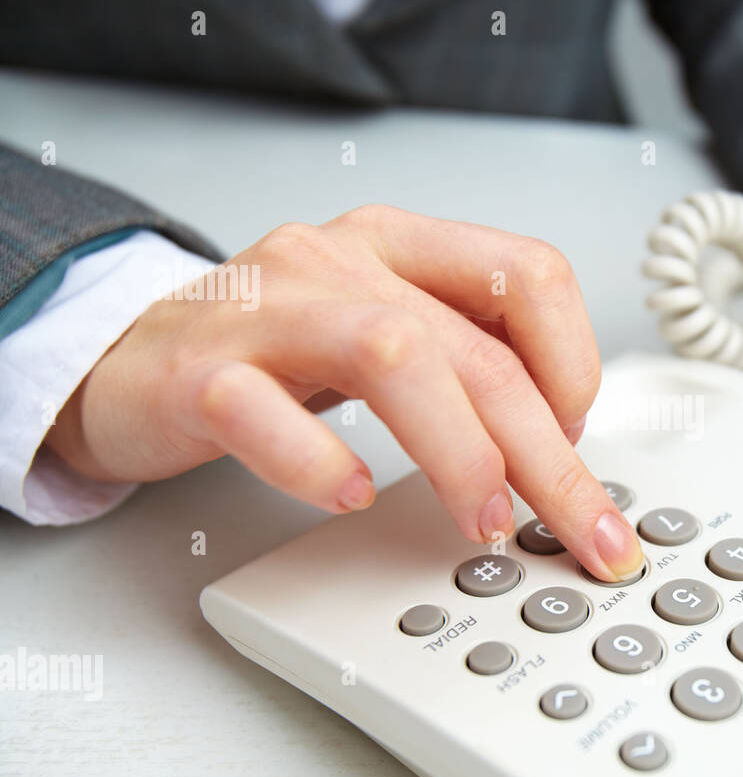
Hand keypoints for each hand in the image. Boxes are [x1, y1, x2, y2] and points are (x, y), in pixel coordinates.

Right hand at [43, 205, 644, 581]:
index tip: (575, 437)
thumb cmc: (270, 351)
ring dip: (458, 453)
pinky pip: (261, 412)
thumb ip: (464, 364)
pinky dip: (317, 463)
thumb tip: (558, 440)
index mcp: (401, 247)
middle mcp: (342, 263)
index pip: (529, 275)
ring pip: (392, 357)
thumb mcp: (384, 330)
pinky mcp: (199, 372)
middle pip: (477, 351)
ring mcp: (269, 311)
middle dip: (548, 456)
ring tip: (480, 520)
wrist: (127, 355)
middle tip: (581, 530)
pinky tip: (350, 496)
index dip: (574, 363)